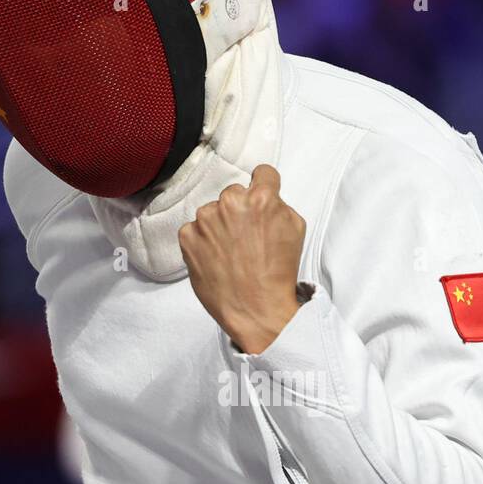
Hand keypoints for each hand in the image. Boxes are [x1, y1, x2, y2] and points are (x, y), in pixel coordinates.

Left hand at [178, 164, 304, 353]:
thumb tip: (268, 197)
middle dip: (240, 210)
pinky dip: (202, 241)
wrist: (256, 310)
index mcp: (261, 198)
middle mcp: (230, 203)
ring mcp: (205, 219)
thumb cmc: (277, 275)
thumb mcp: (295, 230)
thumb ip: (280, 205)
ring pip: (212, 211)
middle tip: (247, 237)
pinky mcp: (187, 237)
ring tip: (231, 253)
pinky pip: (194, 229)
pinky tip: (216, 258)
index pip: (262, 173)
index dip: (264, 186)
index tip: (260, 195)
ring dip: (219, 225)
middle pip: (235, 193)